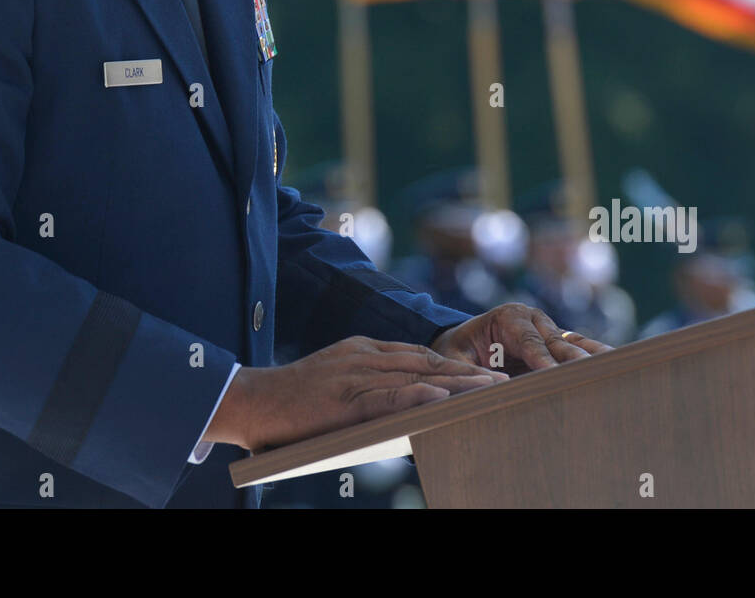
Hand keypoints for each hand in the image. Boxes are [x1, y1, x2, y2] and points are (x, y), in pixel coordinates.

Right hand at [204, 335, 508, 450]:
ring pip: (418, 376)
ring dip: (458, 382)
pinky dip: (420, 396)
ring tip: (490, 389)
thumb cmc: (291, 402)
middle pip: (427, 361)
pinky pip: (390, 396)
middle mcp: (364, 356)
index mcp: (362, 350)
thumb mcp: (335, 381)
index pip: (418, 354)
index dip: (453, 364)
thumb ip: (366, 386)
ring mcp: (356, 375)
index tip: (482, 371)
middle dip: (467, 371)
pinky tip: (445, 398)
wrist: (251, 401)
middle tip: (502, 378)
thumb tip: (404, 404)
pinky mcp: (346, 399)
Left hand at [430, 303, 611, 374]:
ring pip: (575, 343)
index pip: (529, 342)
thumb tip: (493, 387)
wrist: (463, 342)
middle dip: (573, 361)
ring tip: (618, 366)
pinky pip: (580, 349)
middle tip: (590, 377)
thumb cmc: (457, 352)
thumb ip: (469, 372)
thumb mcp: (453, 360)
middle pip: (558, 343)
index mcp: (508, 317)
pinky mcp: (558, 342)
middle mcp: (533, 319)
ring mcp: (549, 329)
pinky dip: (595, 359)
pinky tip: (616, 367)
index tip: (556, 375)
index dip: (543, 360)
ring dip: (594, 357)